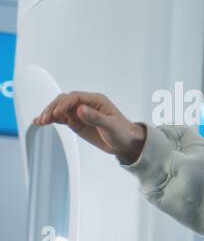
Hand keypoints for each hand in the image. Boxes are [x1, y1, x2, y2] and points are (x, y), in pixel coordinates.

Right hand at [32, 91, 146, 164]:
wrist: (126, 143)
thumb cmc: (123, 133)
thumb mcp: (111, 126)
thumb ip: (95, 118)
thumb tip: (79, 109)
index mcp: (96, 100)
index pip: (75, 97)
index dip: (64, 104)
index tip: (57, 113)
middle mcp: (86, 104)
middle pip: (64, 101)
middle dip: (53, 108)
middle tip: (47, 119)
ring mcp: (79, 112)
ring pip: (59, 108)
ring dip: (49, 113)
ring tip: (40, 121)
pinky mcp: (76, 121)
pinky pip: (60, 118)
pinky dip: (50, 119)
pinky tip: (40, 122)